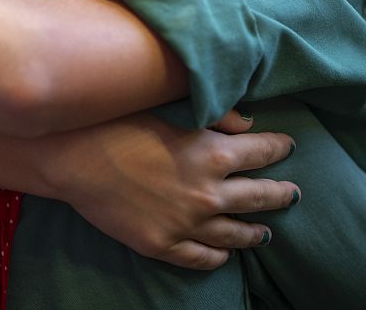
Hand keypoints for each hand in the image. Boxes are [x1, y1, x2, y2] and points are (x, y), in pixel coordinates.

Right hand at [47, 111, 298, 269]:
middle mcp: (208, 192)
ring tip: (266, 232)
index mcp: (213, 153)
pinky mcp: (162, 245)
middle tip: (294, 193)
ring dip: (255, 232)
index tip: (288, 146)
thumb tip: (249, 124)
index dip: (279, 148)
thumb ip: (216, 115)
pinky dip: (217, 257)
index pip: (263, 152)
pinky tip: (224, 255)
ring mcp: (187, 223)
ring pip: (235, 234)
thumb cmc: (117, 121)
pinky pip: (202, 257)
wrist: (72, 157)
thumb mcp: (169, 107)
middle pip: (260, 197)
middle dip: (281, 193)